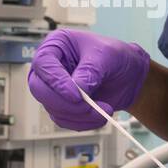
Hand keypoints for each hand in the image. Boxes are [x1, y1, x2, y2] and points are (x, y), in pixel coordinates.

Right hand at [27, 30, 150, 130]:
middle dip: (64, 104)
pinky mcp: (61, 106)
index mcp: (56, 45)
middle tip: (88, 107)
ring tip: (105, 110)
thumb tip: (78, 90)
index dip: (56, 81)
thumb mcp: (107, 55)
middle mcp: (49, 67)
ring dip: (79, 116)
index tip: (76, 96)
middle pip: (39, 89)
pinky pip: (63, 120)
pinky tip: (99, 117)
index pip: (43, 63)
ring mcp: (53, 88)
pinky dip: (81, 123)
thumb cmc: (115, 56)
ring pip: (52, 108)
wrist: (128, 75)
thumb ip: (90, 71)